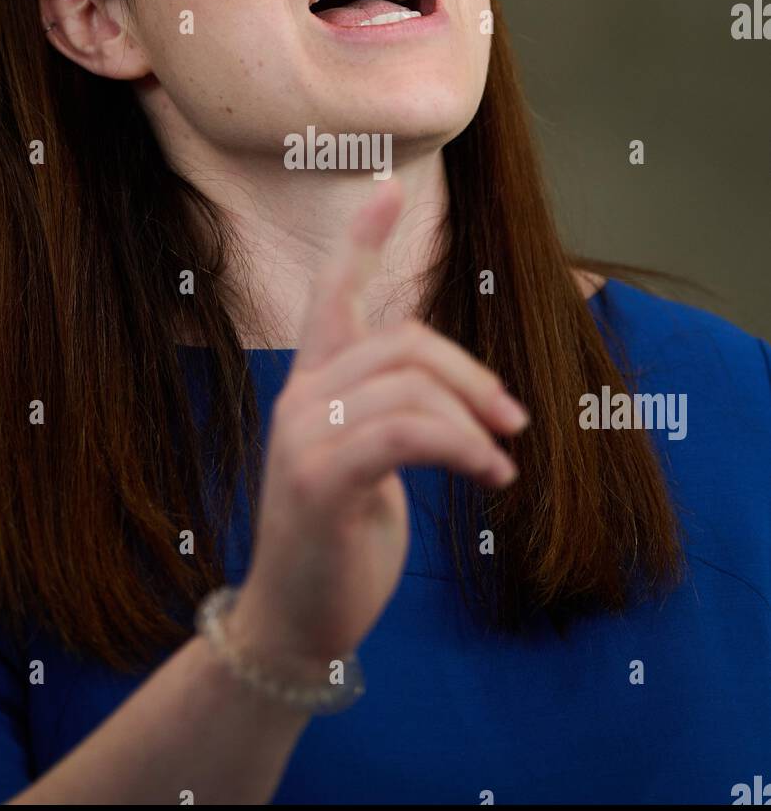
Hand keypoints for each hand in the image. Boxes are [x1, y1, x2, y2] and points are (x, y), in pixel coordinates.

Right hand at [229, 177, 527, 673]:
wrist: (297, 623)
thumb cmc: (340, 543)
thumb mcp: (367, 466)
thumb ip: (392, 415)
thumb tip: (457, 391)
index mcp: (313, 387)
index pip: (332, 294)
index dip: (361, 239)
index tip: (387, 187)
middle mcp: (301, 397)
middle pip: (402, 340)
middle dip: (471, 374)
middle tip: (513, 419)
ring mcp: (303, 435)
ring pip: (410, 383)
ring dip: (473, 418)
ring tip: (501, 460)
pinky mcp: (320, 478)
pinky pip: (407, 431)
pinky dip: (462, 447)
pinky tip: (491, 476)